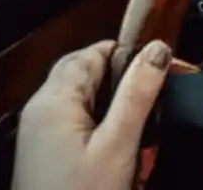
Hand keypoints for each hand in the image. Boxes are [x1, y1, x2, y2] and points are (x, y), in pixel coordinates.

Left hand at [13, 39, 170, 189]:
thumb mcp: (118, 145)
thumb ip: (138, 94)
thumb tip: (159, 49)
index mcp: (54, 99)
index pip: (93, 53)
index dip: (129, 53)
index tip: (163, 66)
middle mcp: (40, 109)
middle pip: (84, 72)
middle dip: (121, 76)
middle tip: (156, 92)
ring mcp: (39, 133)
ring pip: (80, 97)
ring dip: (111, 100)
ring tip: (143, 118)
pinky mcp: (43, 154)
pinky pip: (74, 121)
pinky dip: (99, 121)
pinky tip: (120, 142)